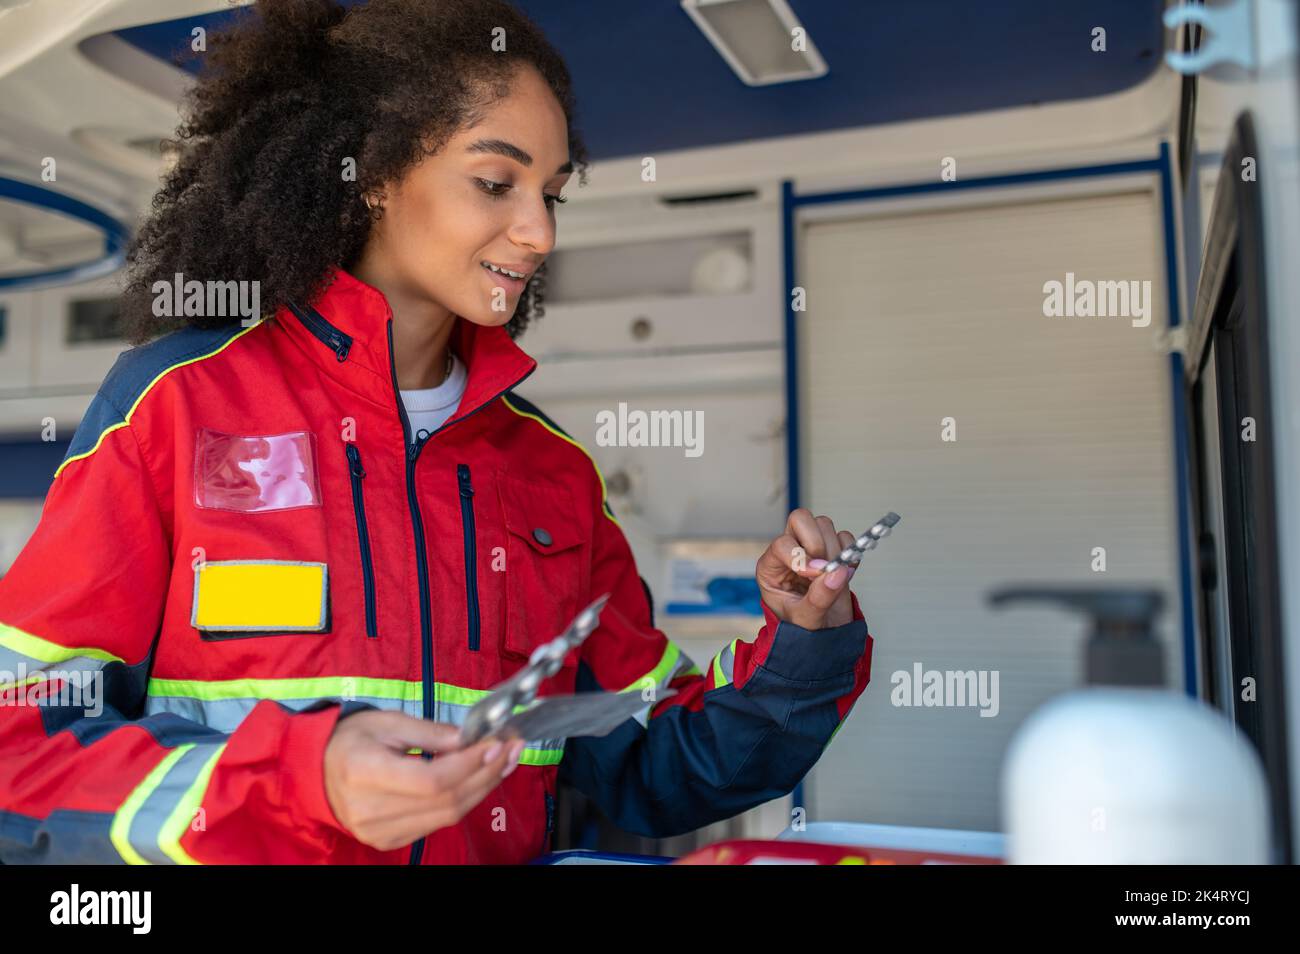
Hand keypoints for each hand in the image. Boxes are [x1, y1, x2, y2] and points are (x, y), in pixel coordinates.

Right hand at [323, 710, 523, 851]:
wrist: (315, 773)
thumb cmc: (350, 741)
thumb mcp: (387, 722)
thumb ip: (431, 733)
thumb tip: (470, 740)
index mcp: (365, 773)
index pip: (431, 780)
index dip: (469, 765)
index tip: (495, 743)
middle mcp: (371, 810)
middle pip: (446, 801)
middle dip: (486, 773)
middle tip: (511, 748)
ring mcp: (379, 832)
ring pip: (447, 815)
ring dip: (482, 788)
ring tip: (504, 761)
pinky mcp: (389, 840)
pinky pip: (437, 822)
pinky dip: (463, 800)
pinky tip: (479, 779)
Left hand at [755, 508, 857, 629]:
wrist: (822, 636)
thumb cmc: (802, 629)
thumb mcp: (805, 620)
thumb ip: (818, 599)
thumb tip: (836, 572)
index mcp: (771, 567)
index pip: (782, 543)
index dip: (800, 556)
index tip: (816, 575)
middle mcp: (788, 552)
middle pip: (800, 519)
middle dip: (817, 542)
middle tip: (824, 569)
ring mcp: (810, 548)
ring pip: (824, 525)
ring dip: (835, 550)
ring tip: (834, 577)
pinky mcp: (832, 550)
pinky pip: (844, 536)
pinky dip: (850, 552)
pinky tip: (845, 574)